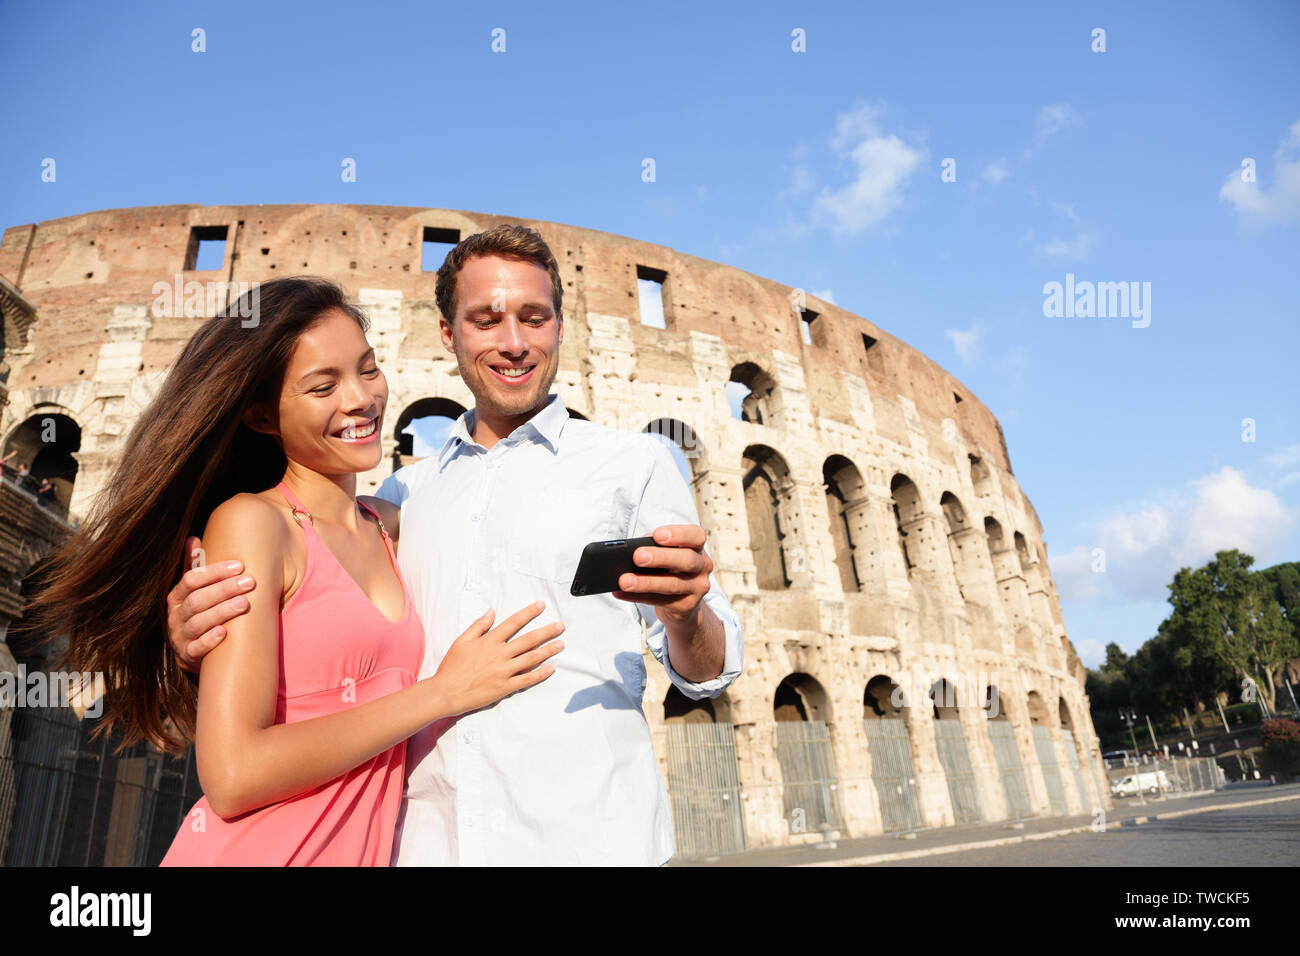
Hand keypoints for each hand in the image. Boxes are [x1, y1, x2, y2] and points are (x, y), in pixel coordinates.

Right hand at [166, 536, 256, 672]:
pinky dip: (209, 641)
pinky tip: (225, 633)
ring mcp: (180, 637)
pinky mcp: (187, 657)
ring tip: (244, 603)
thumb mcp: (194, 590)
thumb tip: (192, 538)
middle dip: (224, 589)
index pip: (191, 580)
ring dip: (222, 612)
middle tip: (249, 582)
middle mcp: (175, 616)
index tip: (240, 565)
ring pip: (198, 623)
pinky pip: (196, 649)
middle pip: (197, 600)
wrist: (192, 652)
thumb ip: (194, 566)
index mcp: (177, 597)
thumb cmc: (199, 612)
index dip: (215, 572)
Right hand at [431, 602, 564, 715]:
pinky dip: (540, 674)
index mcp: (489, 641)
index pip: (513, 623)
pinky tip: (550, 669)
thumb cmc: (452, 667)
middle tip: (560, 626)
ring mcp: (503, 671)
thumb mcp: (462, 641)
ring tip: (560, 644)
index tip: (541, 606)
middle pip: (528, 640)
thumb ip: (479, 626)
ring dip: (548, 650)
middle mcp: (499, 654)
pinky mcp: (504, 687)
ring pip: (531, 658)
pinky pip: (526, 679)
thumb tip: (492, 611)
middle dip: (546, 631)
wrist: (446, 692)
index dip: (529, 613)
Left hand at [611, 525, 712, 629]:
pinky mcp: (687, 606)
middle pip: (686, 560)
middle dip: (660, 558)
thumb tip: (628, 552)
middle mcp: (702, 566)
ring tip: (624, 581)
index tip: (657, 535)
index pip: (695, 535)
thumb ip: (653, 548)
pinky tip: (622, 593)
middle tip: (637, 557)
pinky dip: (639, 597)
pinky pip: (661, 602)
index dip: (678, 534)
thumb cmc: (669, 569)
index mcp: (697, 546)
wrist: (683, 603)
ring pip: (672, 585)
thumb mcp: (666, 554)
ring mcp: (698, 588)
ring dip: (646, 582)